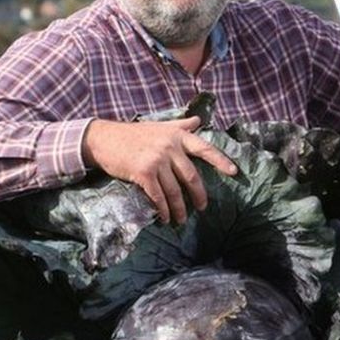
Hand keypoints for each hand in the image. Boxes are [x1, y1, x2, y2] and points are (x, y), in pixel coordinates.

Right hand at [81, 117, 237, 223]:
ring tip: (180, 219)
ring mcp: (157, 160)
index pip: (204, 148)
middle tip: (202, 207)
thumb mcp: (160, 126)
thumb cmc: (134, 134)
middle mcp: (169, 147)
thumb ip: (181, 125)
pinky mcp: (144, 173)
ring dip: (179, 208)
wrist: (105, 139)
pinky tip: (165, 217)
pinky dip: (163, 209)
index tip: (234, 172)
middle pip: (191, 176)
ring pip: (175, 190)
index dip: (221, 160)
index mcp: (177, 136)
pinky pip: (158, 196)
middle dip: (199, 195)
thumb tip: (199, 120)